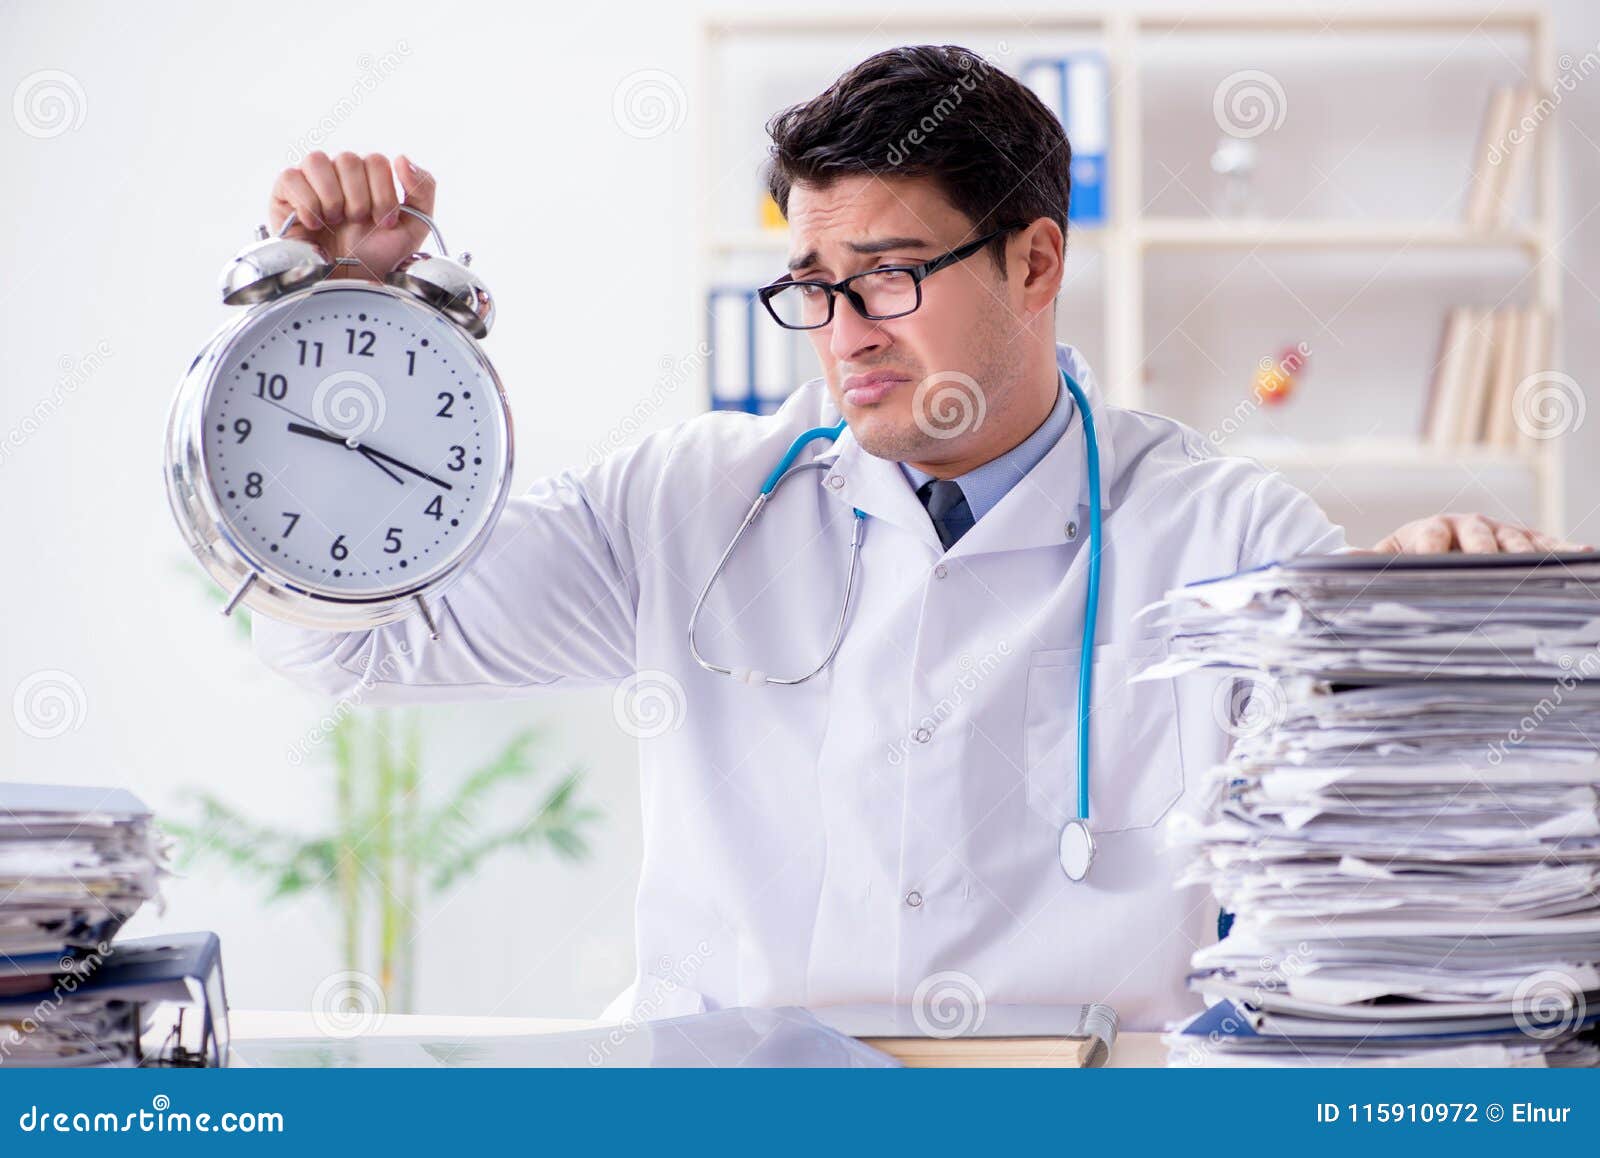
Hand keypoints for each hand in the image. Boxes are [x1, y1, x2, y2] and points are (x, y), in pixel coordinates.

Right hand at [267, 151, 434, 281]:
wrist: (348, 285)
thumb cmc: (378, 257)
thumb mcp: (414, 227)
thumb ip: (423, 189)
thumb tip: (402, 157)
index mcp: (369, 178)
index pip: (376, 160)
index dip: (383, 194)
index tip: (383, 223)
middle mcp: (339, 175)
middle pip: (349, 159)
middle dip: (360, 200)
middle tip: (358, 225)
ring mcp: (311, 181)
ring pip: (318, 160)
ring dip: (333, 198)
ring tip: (335, 222)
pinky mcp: (284, 194)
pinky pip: (291, 177)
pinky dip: (307, 203)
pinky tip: (314, 225)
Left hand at [1370, 512, 1591, 553]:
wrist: (1430, 548)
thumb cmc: (1409, 559)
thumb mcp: (1388, 559)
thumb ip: (1370, 562)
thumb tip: (1341, 562)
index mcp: (1430, 529)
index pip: (1431, 536)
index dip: (1431, 548)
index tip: (1431, 561)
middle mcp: (1467, 525)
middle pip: (1479, 535)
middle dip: (1485, 550)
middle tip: (1492, 566)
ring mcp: (1498, 532)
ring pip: (1515, 538)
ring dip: (1525, 552)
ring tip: (1535, 566)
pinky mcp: (1523, 541)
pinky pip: (1546, 545)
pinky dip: (1563, 550)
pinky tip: (1585, 555)